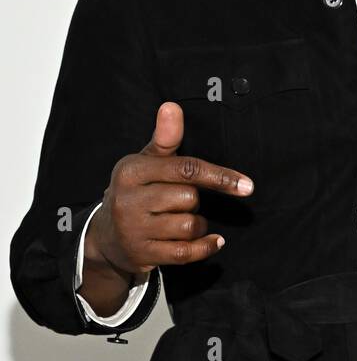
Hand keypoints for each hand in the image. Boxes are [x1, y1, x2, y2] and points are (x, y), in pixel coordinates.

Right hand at [84, 101, 253, 280]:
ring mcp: (133, 229)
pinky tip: (214, 241)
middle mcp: (128, 199)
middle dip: (196, 201)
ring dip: (199, 225)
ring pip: (190, 226)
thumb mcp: (146, 162)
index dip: (219, 177)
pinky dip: (206, 247)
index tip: (246, 185)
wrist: (106, 235)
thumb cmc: (137, 190)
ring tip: (185, 221)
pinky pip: (186, 253)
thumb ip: (165, 138)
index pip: (185, 169)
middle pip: (190, 198)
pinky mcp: (141, 254)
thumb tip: (172, 106)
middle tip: (183, 202)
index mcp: (132, 171)